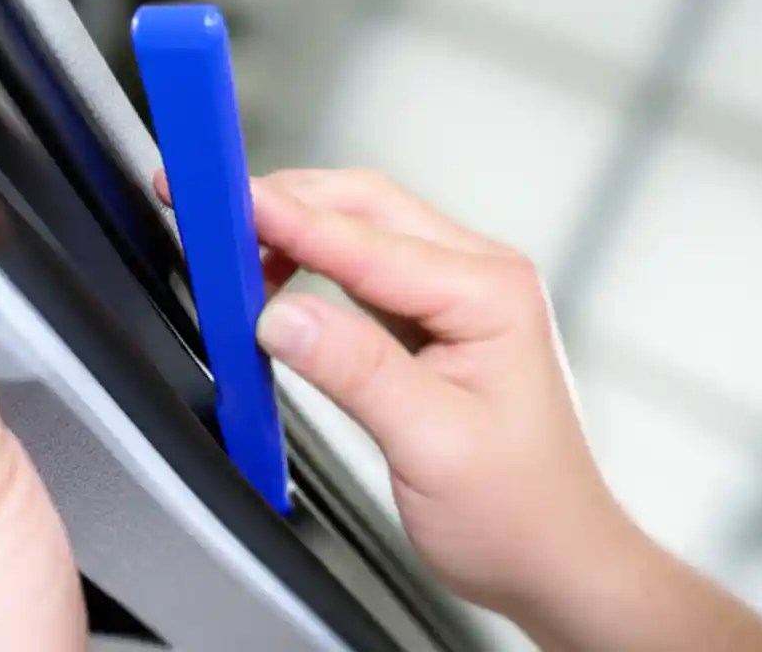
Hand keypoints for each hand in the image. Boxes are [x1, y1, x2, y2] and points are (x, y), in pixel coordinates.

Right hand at [159, 168, 761, 650]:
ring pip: (358, 232)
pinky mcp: (430, 322)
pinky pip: (359, 271)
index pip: (366, 240)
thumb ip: (357, 370)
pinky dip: (307, 265)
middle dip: (282, 201)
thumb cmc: (520, 511)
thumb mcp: (433, 443)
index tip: (222, 202)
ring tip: (228, 244)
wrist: (553, 559)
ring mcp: (454, 297)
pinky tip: (273, 279)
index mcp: (489, 293)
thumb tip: (282, 316)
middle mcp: (476, 279)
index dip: (285, 217)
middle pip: (363, 208)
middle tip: (207, 204)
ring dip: (292, 229)